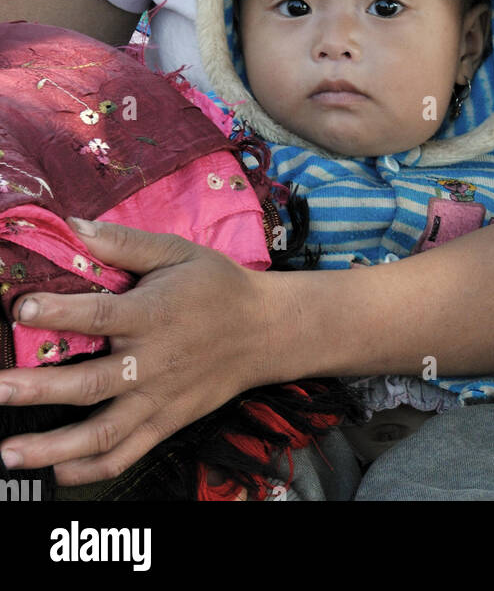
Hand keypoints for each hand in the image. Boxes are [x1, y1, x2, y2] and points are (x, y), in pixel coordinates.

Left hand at [0, 218, 275, 485]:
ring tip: (7, 453)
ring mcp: (158, 399)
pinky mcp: (165, 423)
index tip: (21, 308)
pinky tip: (55, 472)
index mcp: (153, 314)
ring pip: (101, 433)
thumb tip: (73, 225)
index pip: (100, 315)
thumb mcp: (175, 252)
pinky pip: (125, 454)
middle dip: (38, 390)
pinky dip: (90, 470)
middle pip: (90, 383)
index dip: (59, 312)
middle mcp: (152, 362)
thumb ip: (124, 243)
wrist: (264, 330)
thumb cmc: (216, 285)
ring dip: (52, 447)